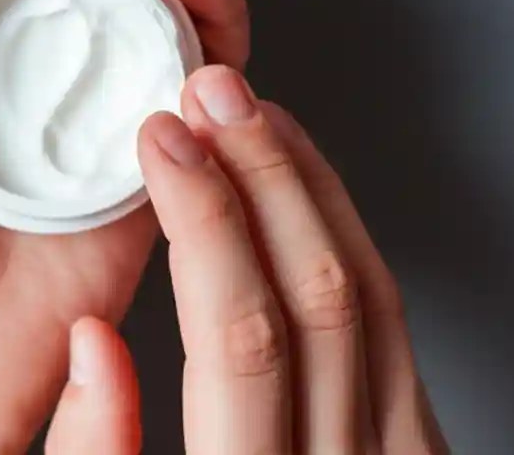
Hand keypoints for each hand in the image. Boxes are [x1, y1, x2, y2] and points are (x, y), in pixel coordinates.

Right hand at [44, 66, 447, 453]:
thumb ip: (100, 454)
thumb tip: (93, 339)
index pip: (240, 335)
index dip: (203, 222)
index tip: (164, 144)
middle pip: (318, 293)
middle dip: (260, 173)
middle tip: (213, 94)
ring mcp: (401, 454)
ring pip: (370, 290)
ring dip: (306, 185)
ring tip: (253, 115)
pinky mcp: (419, 442)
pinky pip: (392, 315)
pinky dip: (343, 229)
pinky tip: (301, 185)